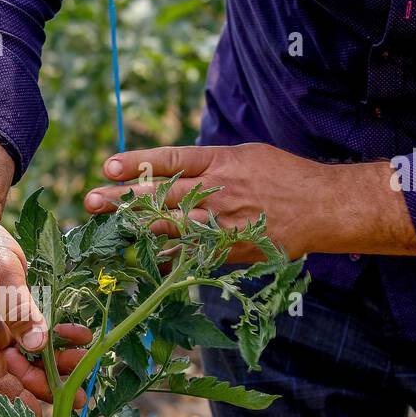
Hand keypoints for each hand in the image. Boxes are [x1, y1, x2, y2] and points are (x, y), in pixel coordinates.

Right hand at [0, 135, 91, 416]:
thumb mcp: (0, 273)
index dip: (23, 402)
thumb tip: (37, 346)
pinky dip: (58, 339)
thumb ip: (18, 309)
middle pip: (17, 375)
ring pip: (30, 358)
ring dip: (58, 364)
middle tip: (81, 399)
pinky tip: (81, 335)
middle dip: (48, 387)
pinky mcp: (12, 315)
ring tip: (88, 364)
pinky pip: (36, 337)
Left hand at [84, 143, 415, 259]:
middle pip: (161, 195)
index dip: (137, 164)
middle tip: (90, 202)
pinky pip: (190, 255)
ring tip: (104, 230)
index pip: (171, 160)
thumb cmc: (284, 176)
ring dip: (133, 229)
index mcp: (221, 161)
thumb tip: (168, 171)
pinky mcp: (228, 249)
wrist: (325, 207)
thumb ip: (207, 164)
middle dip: (123, 200)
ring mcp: (222, 223)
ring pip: (170, 227)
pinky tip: (136, 260)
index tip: (107, 166)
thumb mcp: (246, 156)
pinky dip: (163, 258)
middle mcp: (218, 191)